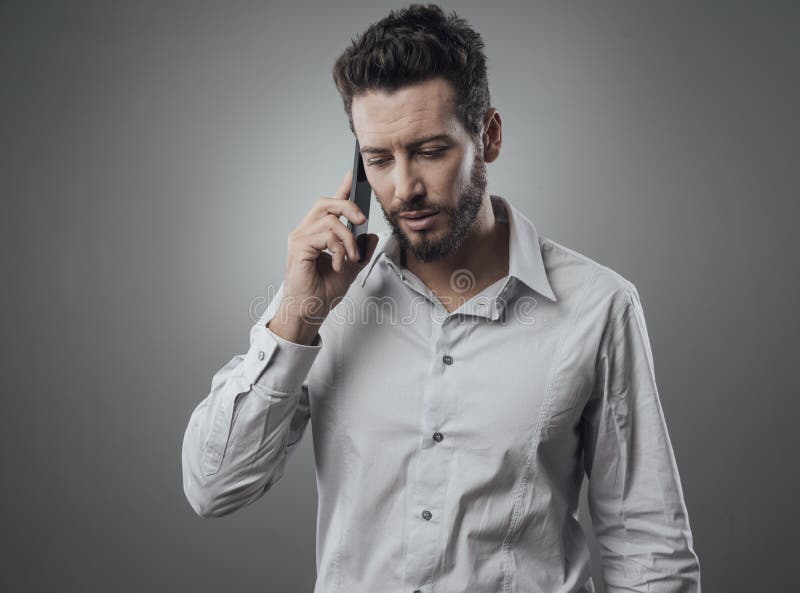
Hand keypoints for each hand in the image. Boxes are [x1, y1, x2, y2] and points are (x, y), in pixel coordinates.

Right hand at [269, 169, 378, 343]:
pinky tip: (338, 264)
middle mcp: (305, 232)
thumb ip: (361, 251)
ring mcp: (299, 239)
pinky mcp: (298, 248)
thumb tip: (371, 236)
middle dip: (349, 207)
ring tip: (350, 258)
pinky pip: (325, 236)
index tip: (352, 176)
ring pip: (330, 219)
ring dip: (348, 239)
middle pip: (326, 202)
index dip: (341, 188)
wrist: (310, 311)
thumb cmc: (322, 292)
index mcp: (316, 234)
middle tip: (361, 221)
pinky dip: (338, 249)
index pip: (329, 205)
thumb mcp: (351, 269)